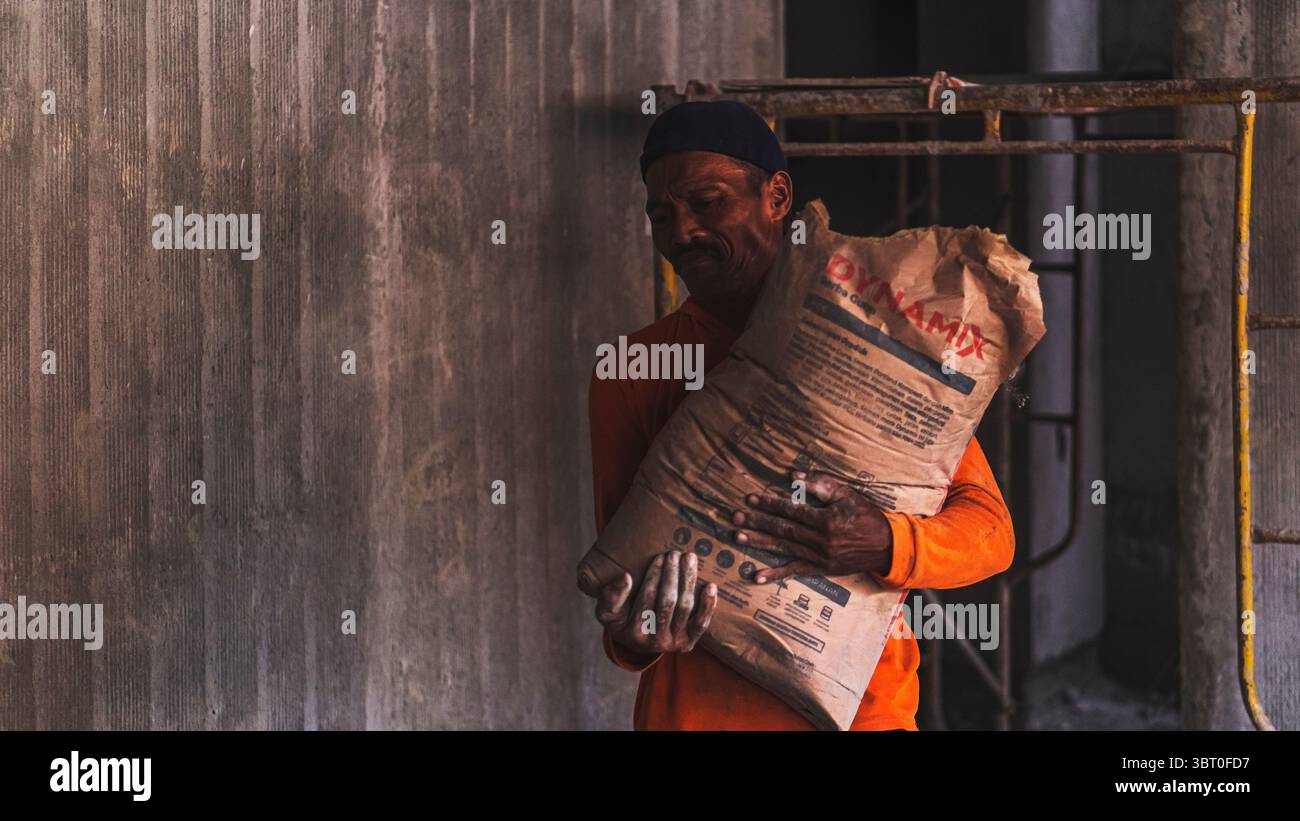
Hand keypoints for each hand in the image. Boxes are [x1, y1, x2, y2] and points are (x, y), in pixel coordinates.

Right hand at [595, 550, 717, 656]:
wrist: (638, 643)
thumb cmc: (621, 621)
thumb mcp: (607, 612)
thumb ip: (611, 596)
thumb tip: (625, 577)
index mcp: (635, 633)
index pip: (647, 598)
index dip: (654, 575)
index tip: (659, 557)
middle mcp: (656, 641)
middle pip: (668, 601)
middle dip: (672, 574)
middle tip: (674, 553)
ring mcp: (674, 643)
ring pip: (685, 607)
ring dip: (689, 580)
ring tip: (689, 558)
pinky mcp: (689, 642)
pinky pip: (702, 624)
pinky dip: (708, 604)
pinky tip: (710, 586)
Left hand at [732, 470, 892, 583]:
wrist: (887, 547)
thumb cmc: (866, 516)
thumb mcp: (847, 494)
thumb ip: (820, 484)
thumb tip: (793, 477)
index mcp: (826, 520)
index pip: (791, 510)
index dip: (769, 504)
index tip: (750, 499)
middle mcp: (821, 540)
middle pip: (783, 529)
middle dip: (758, 522)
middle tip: (735, 517)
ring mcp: (820, 557)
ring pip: (784, 548)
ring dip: (759, 542)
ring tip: (739, 537)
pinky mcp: (821, 569)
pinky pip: (794, 571)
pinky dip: (775, 574)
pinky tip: (756, 576)